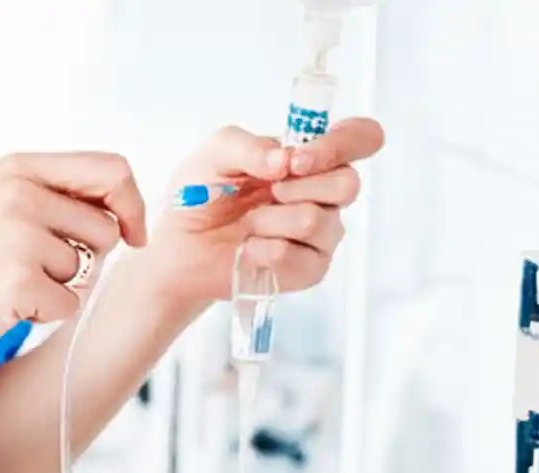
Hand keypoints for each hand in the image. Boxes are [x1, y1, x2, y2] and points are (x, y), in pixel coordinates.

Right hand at [0, 153, 146, 374]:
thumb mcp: (1, 211)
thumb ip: (57, 200)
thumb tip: (126, 213)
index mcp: (18, 168)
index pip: (111, 169)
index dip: (132, 206)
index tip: (132, 237)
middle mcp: (20, 193)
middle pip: (108, 228)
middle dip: (87, 259)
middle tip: (32, 270)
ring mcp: (18, 236)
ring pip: (88, 270)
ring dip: (58, 288)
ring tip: (8, 287)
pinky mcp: (17, 281)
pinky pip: (69, 306)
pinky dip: (42, 316)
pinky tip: (2, 308)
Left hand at [142, 119, 385, 302]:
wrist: (178, 248)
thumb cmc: (199, 197)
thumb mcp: (213, 156)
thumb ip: (247, 145)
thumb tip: (284, 159)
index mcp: (308, 158)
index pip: (360, 138)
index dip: (342, 144)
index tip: (298, 160)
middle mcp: (322, 194)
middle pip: (348, 183)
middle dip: (299, 186)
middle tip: (267, 191)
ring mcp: (319, 234)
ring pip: (319, 222)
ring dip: (272, 220)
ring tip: (248, 224)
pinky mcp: (308, 269)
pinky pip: (303, 260)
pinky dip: (267, 251)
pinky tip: (248, 249)